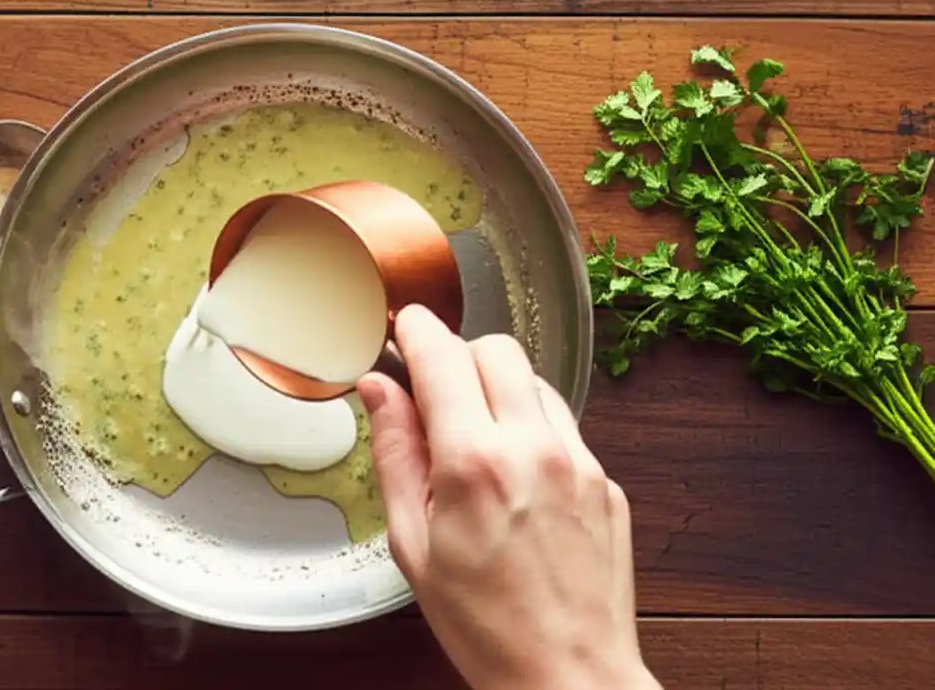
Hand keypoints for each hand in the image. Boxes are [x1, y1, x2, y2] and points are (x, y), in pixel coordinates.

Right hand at [358, 306, 657, 689]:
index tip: (402, 329)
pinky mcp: (606, 480)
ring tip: (475, 443)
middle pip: (496, 348)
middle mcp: (534, 448)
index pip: (442, 355)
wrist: (568, 675)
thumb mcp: (412, 545)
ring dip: (499, 389)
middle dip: (458, 355)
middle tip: (434, 391)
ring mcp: (579, 462)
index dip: (415, 330)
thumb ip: (395, 454)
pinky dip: (533, 429)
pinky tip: (515, 479)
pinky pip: (565, 425)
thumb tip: (379, 390)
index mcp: (475, 464)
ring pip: (535, 380)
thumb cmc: (484, 626)